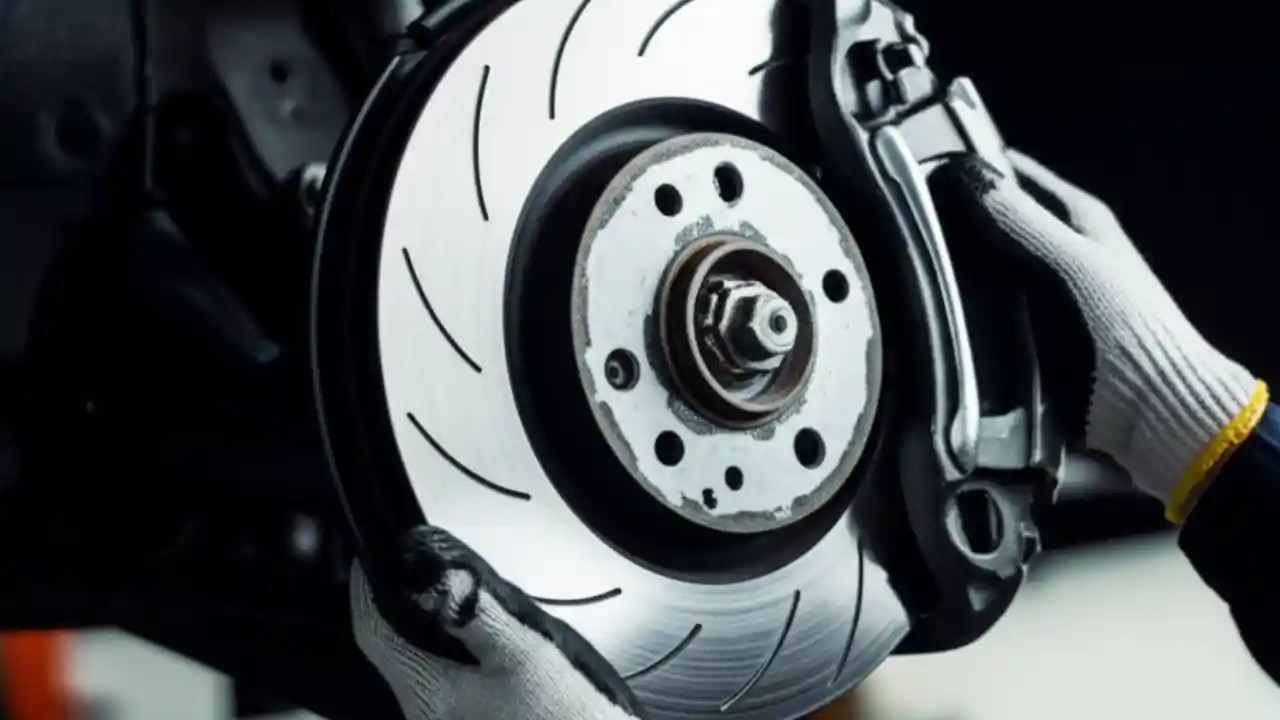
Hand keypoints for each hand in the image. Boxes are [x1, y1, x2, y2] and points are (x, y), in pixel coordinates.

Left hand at [351, 526, 643, 719]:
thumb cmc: (563, 713)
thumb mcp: (524, 651)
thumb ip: (478, 610)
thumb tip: (440, 570)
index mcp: (425, 692)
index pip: (374, 632)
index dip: (367, 588)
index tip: (374, 553)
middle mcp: (420, 713)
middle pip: (395, 647)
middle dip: (408, 606)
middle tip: (431, 569)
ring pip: (418, 664)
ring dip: (430, 631)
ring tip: (461, 602)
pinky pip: (438, 683)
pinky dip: (449, 657)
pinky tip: (480, 647)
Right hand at [938, 149, 1267, 521]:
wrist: (1151, 405)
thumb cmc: (1125, 324)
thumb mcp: (1071, 261)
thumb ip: (1022, 220)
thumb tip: (968, 174)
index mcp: (1082, 219)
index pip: (1021, 177)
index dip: (981, 168)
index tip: (930, 167)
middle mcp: (1065, 251)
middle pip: (1001, 224)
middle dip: (961, 222)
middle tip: (907, 220)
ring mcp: (1050, 293)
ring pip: (993, 269)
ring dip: (963, 269)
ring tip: (911, 263)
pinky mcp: (1038, 333)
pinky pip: (994, 310)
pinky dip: (971, 308)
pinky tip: (938, 311)